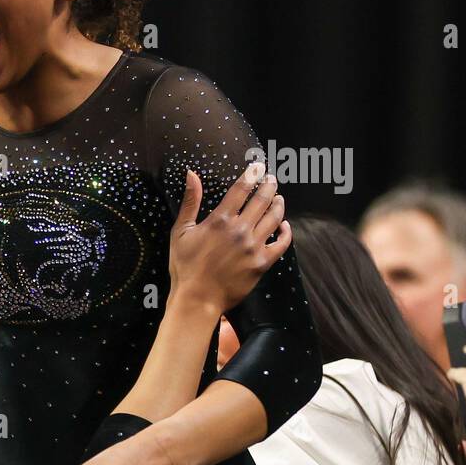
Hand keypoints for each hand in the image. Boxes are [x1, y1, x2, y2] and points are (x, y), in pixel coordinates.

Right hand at [169, 164, 290, 313]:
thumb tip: (191, 174)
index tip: (258, 166)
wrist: (197, 298)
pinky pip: (282, 243)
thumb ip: (190, 202)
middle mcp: (240, 229)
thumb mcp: (180, 232)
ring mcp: (254, 246)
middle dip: (269, 185)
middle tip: (272, 179)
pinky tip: (284, 225)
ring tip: (279, 198)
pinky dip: (285, 231)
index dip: (251, 174)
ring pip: (274, 217)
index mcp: (220, 220)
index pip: (241, 189)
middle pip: (262, 200)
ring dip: (278, 204)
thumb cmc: (184, 266)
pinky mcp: (262, 263)